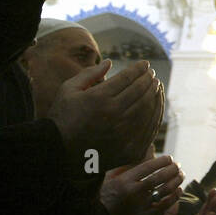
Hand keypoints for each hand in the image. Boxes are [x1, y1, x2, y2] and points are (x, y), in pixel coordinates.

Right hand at [46, 59, 161, 171]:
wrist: (59, 153)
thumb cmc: (62, 118)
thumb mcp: (68, 90)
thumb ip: (89, 73)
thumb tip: (110, 62)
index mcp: (99, 98)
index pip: (128, 78)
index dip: (139, 69)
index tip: (145, 64)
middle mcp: (113, 114)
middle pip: (140, 91)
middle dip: (148, 79)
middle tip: (152, 74)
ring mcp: (123, 133)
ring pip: (148, 108)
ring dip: (155, 94)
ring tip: (156, 86)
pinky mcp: (130, 149)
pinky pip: (149, 127)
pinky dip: (155, 113)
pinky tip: (156, 105)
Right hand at [98, 154, 182, 214]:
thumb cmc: (105, 191)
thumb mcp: (112, 174)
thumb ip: (131, 161)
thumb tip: (150, 146)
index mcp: (125, 180)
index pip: (149, 166)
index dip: (163, 160)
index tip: (169, 158)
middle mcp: (134, 192)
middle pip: (160, 177)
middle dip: (173, 169)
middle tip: (178, 165)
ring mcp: (140, 205)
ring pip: (165, 191)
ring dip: (176, 181)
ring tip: (180, 175)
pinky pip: (164, 205)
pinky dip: (175, 197)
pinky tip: (179, 190)